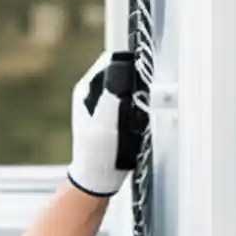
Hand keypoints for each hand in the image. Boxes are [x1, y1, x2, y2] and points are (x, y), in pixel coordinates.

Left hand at [66, 51, 149, 196]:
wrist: (99, 176)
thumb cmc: (99, 151)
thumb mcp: (107, 119)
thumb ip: (114, 93)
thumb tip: (122, 67)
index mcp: (86, 87)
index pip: (112, 59)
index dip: (131, 60)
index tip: (148, 67)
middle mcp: (92, 91)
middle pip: (122, 70)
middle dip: (138, 77)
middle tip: (149, 91)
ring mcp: (102, 102)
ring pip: (129, 85)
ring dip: (140, 92)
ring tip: (143, 108)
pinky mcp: (112, 114)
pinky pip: (131, 100)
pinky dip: (139, 105)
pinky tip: (141, 118)